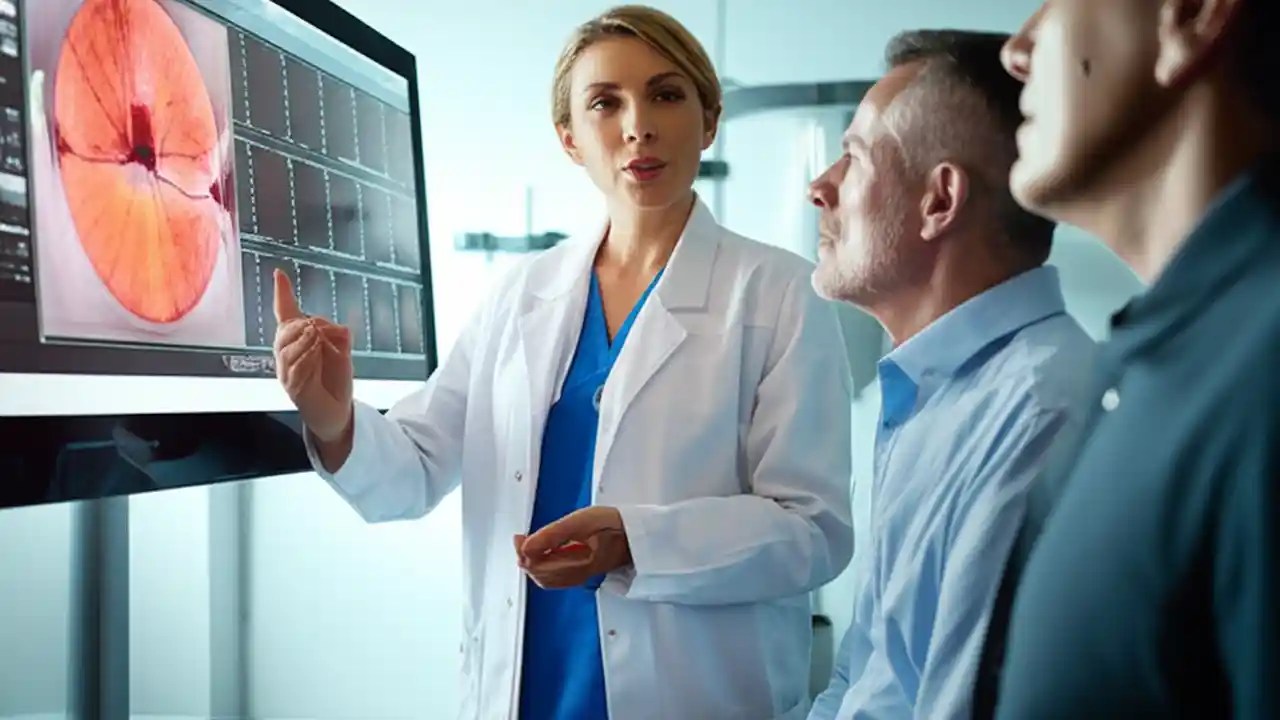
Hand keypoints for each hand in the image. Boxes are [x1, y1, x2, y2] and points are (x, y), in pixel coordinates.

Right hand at [272, 269, 354, 441]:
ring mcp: (287, 372)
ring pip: (287, 348)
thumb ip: (337, 335)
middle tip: (319, 332)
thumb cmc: (334, 381)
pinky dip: (307, 359)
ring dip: (306, 342)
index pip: (285, 314)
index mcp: (297, 342)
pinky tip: (315, 358)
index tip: (279, 273)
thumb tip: (328, 328)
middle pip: (285, 330)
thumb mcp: (342, 351)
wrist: (337, 412)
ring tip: (318, 344)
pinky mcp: (293, 388)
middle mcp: (286, 355)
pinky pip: (294, 368)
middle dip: (302, 326)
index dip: (282, 294)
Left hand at [515, 507, 631, 589]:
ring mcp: (581, 575)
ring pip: (548, 579)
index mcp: (577, 566)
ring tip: (529, 543)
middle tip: (521, 539)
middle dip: (527, 559)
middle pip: (541, 577)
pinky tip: (546, 552)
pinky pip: (558, 576)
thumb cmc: (615, 525)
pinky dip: (545, 565)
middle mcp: (577, 576)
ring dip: (535, 562)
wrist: (641, 533)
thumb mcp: (582, 521)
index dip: (524, 554)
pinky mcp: (585, 571)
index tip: (519, 536)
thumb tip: (525, 546)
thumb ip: (552, 535)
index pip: (539, 569)